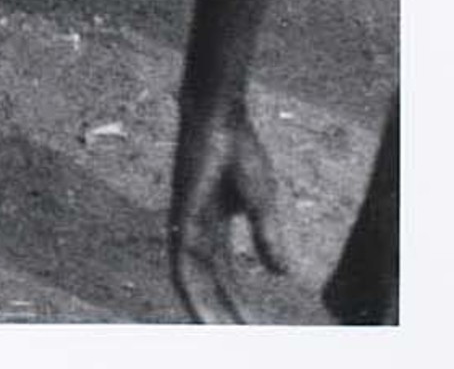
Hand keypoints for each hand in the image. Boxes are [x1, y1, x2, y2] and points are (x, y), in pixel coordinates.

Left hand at [168, 103, 292, 323]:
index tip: (256, 333)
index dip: (237, 306)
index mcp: (213, 227)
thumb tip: (281, 274)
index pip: (224, 279)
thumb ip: (267, 237)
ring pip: (192, 283)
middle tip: (243, 345)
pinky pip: (182, 265)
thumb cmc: (239, 149)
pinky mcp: (181, 217)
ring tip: (225, 342)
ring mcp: (186, 224)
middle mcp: (196, 230)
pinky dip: (192, 294)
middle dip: (223, 318)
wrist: (221, 116)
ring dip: (207, 315)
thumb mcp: (261, 202)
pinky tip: (202, 317)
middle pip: (208, 286)